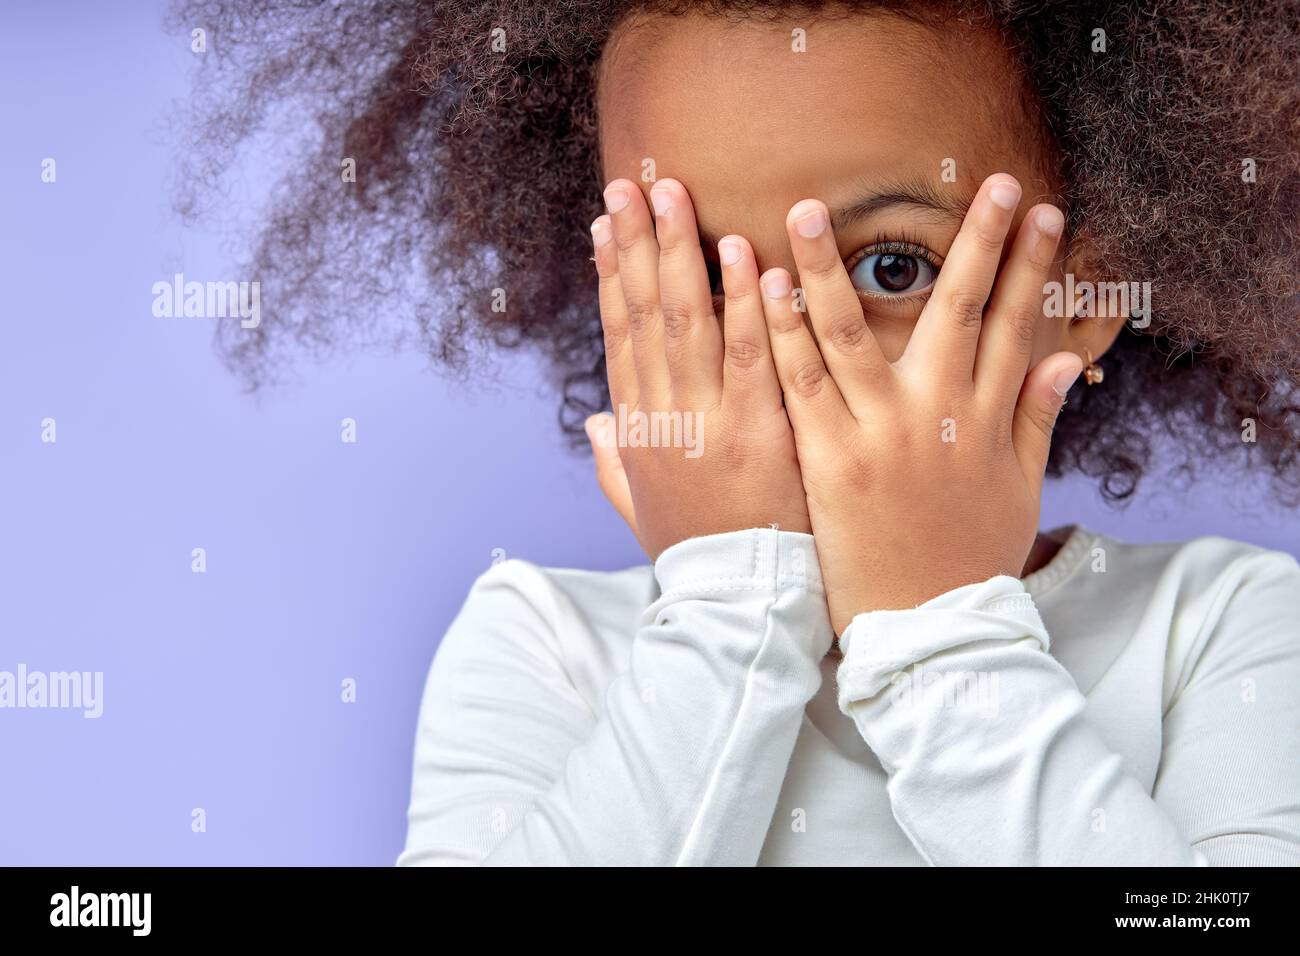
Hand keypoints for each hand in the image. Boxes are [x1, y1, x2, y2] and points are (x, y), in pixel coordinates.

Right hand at [584, 178, 809, 559]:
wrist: (732, 608)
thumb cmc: (696, 556)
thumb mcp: (642, 510)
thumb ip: (616, 462)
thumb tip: (596, 420)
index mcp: (636, 430)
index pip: (619, 338)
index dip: (612, 278)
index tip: (604, 227)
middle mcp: (662, 417)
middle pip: (645, 315)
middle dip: (638, 244)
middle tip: (633, 183)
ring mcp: (706, 423)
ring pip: (687, 324)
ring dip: (680, 254)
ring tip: (675, 195)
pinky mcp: (756, 434)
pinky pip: (748, 357)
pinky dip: (743, 304)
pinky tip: (742, 254)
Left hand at [759, 173, 1081, 630]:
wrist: (925, 629)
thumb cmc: (967, 561)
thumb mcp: (1016, 490)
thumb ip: (1034, 420)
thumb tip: (1067, 365)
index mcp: (984, 420)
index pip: (1015, 326)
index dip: (1031, 267)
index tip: (1044, 212)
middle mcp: (937, 414)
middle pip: (956, 312)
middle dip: (975, 244)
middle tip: (989, 184)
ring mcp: (879, 433)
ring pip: (853, 334)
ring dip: (829, 267)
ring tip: (808, 209)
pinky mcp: (828, 458)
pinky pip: (799, 382)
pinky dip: (783, 331)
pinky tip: (762, 285)